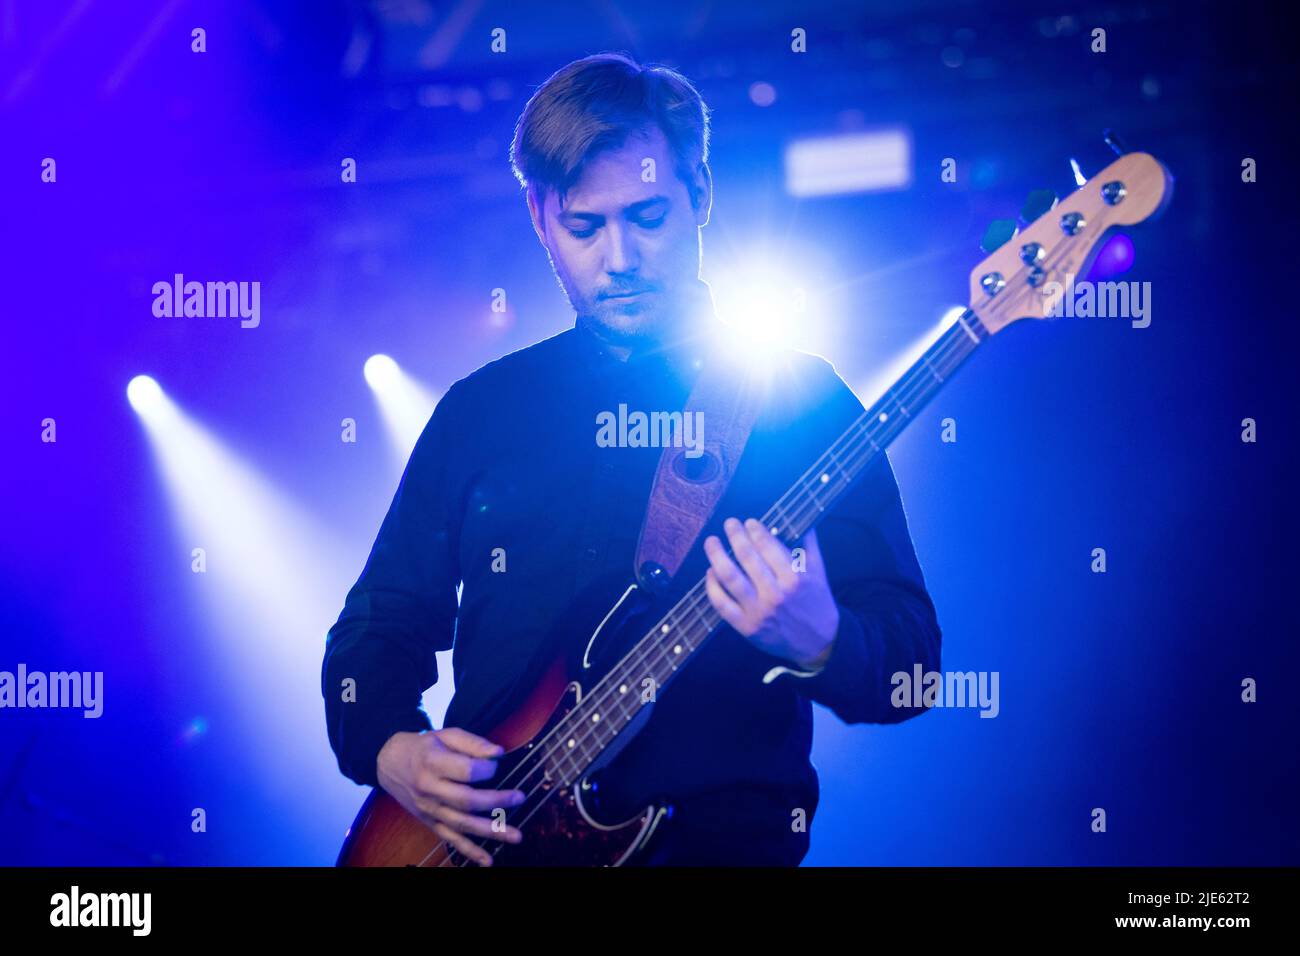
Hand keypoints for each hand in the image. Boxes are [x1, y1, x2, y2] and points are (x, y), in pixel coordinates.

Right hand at [376, 727, 524, 865]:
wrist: (389, 762)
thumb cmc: (423, 747)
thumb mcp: (445, 735)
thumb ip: (473, 743)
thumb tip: (499, 753)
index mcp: (433, 763)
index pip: (466, 771)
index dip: (487, 768)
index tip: (497, 763)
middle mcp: (430, 789)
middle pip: (466, 801)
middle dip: (496, 801)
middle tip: (520, 798)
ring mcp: (430, 809)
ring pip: (462, 824)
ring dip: (490, 831)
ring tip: (515, 835)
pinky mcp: (430, 822)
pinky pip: (450, 839)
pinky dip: (469, 851)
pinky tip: (487, 860)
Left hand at [703, 518, 839, 669]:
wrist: (818, 643)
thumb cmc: (817, 602)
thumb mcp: (819, 572)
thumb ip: (809, 544)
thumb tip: (800, 519)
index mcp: (794, 577)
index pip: (768, 546)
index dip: (755, 530)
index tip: (749, 522)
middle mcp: (775, 593)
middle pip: (746, 557)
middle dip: (735, 535)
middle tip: (729, 523)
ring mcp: (758, 611)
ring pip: (729, 577)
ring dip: (716, 555)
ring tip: (711, 542)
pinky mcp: (746, 627)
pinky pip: (722, 604)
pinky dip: (712, 586)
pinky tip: (710, 573)